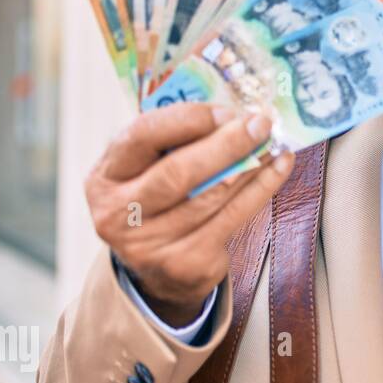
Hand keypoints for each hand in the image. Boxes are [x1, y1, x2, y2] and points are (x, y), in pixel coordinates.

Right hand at [85, 103, 294, 325]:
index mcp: (104, 178)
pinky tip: (279, 168)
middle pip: (178, 172)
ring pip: (212, 195)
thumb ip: (175, 144)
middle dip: (226, 144)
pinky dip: (262, 188)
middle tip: (260, 124)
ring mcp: (150, 243)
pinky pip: (233, 217)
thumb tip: (234, 116)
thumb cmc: (158, 202)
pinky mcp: (186, 263)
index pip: (140, 137)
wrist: (158, 270)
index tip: (226, 111)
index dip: (187, 120)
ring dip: (251, 164)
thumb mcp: (146, 171)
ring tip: (273, 143)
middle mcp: (118, 213)